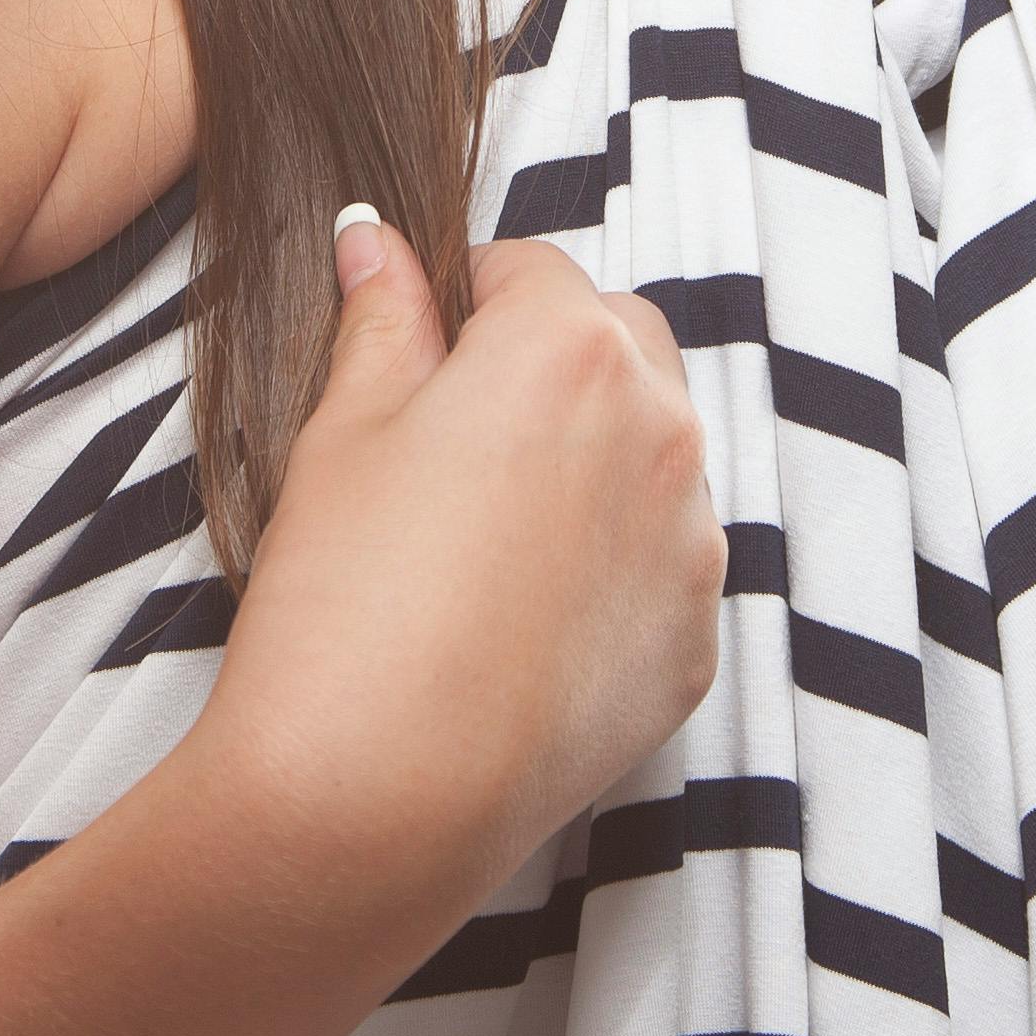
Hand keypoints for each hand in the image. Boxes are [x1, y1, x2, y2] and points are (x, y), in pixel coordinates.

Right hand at [198, 212, 726, 907]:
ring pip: (652, 458)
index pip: (530, 272)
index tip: (419, 351)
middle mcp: (663, 432)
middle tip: (451, 439)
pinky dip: (608, 569)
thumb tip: (377, 240)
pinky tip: (518, 618)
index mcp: (572, 352)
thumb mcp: (342, 432)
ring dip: (590, 464)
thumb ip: (383, 320)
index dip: (464, 301)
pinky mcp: (693, 645)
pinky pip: (661, 567)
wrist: (376, 794)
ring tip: (482, 541)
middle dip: (549, 365)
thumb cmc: (345, 601)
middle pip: (619, 347)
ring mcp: (691, 547)